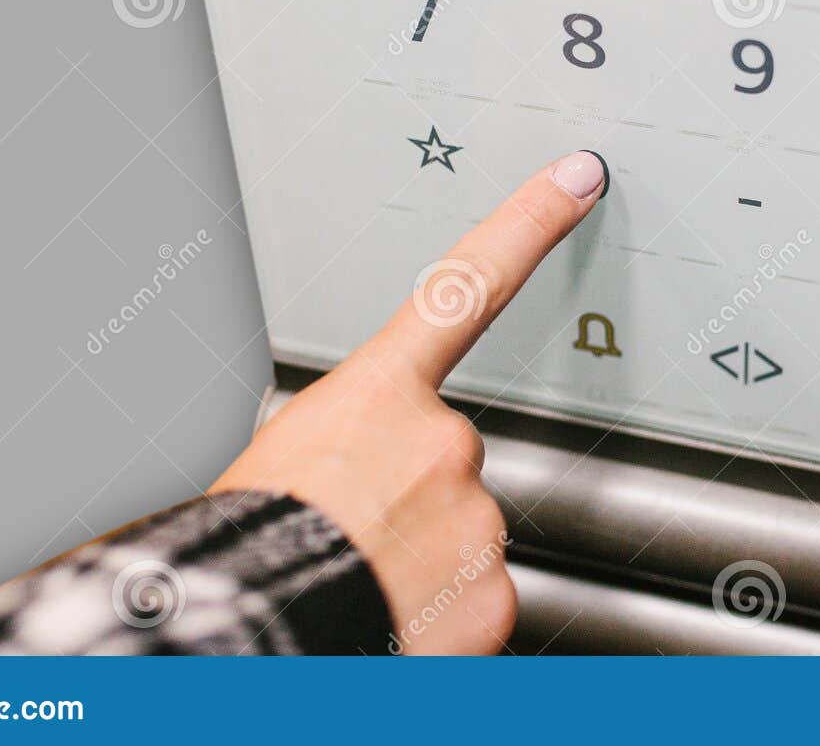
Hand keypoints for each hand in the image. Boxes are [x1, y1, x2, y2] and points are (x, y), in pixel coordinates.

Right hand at [210, 150, 608, 653]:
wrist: (248, 642)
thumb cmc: (241, 555)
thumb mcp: (276, 464)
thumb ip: (350, 445)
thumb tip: (360, 476)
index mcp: (378, 396)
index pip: (465, 287)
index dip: (529, 224)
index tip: (578, 178)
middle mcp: (444, 445)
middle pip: (452, 462)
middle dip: (415, 500)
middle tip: (356, 540)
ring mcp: (478, 521)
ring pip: (465, 536)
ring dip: (425, 562)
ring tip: (362, 587)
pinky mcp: (497, 598)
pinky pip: (477, 600)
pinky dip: (442, 616)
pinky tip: (395, 625)